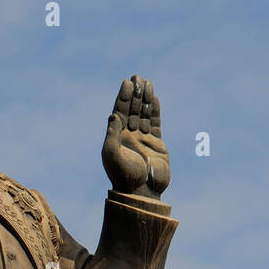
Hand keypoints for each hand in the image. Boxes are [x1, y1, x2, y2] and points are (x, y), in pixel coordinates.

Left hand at [101, 75, 169, 199]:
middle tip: (137, 76)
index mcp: (116, 137)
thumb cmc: (123, 175)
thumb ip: (112, 135)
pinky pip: (156, 123)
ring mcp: (143, 139)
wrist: (140, 192)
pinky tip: (155, 98)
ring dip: (145, 98)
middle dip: (135, 93)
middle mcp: (129, 136)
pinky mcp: (157, 144)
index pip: (120, 112)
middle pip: (132, 110)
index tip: (126, 82)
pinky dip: (155, 111)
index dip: (123, 97)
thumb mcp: (111, 154)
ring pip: (144, 114)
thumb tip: (113, 115)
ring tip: (147, 82)